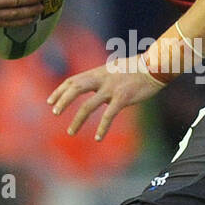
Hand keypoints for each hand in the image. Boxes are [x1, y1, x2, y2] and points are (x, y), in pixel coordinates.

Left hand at [48, 57, 164, 139]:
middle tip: (54, 113)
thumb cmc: (137, 69)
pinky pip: (109, 115)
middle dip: (62, 101)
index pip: (73, 80)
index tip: (50, 101)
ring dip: (77, 120)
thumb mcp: (114, 71)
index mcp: (98, 72)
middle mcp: (101, 79)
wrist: (154, 66)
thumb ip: (103, 80)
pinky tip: (98, 138)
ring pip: (88, 106)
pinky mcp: (123, 98)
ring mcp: (112, 89)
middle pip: (75, 88)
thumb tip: (97, 93)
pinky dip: (102, 127)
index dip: (59, 91)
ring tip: (70, 132)